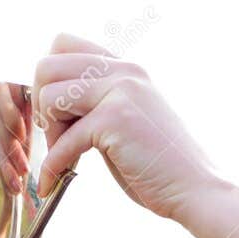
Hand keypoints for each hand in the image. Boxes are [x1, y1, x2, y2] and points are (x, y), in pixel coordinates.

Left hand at [32, 32, 227, 221]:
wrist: (196, 191)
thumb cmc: (163, 168)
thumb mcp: (129, 122)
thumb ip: (99, 106)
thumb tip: (57, 107)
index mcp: (127, 68)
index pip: (64, 45)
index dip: (50, 81)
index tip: (58, 116)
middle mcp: (123, 71)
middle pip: (48, 64)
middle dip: (41, 104)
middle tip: (54, 136)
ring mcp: (120, 91)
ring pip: (49, 94)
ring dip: (49, 132)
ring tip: (62, 157)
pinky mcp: (115, 120)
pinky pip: (64, 140)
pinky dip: (52, 165)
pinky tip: (51, 183)